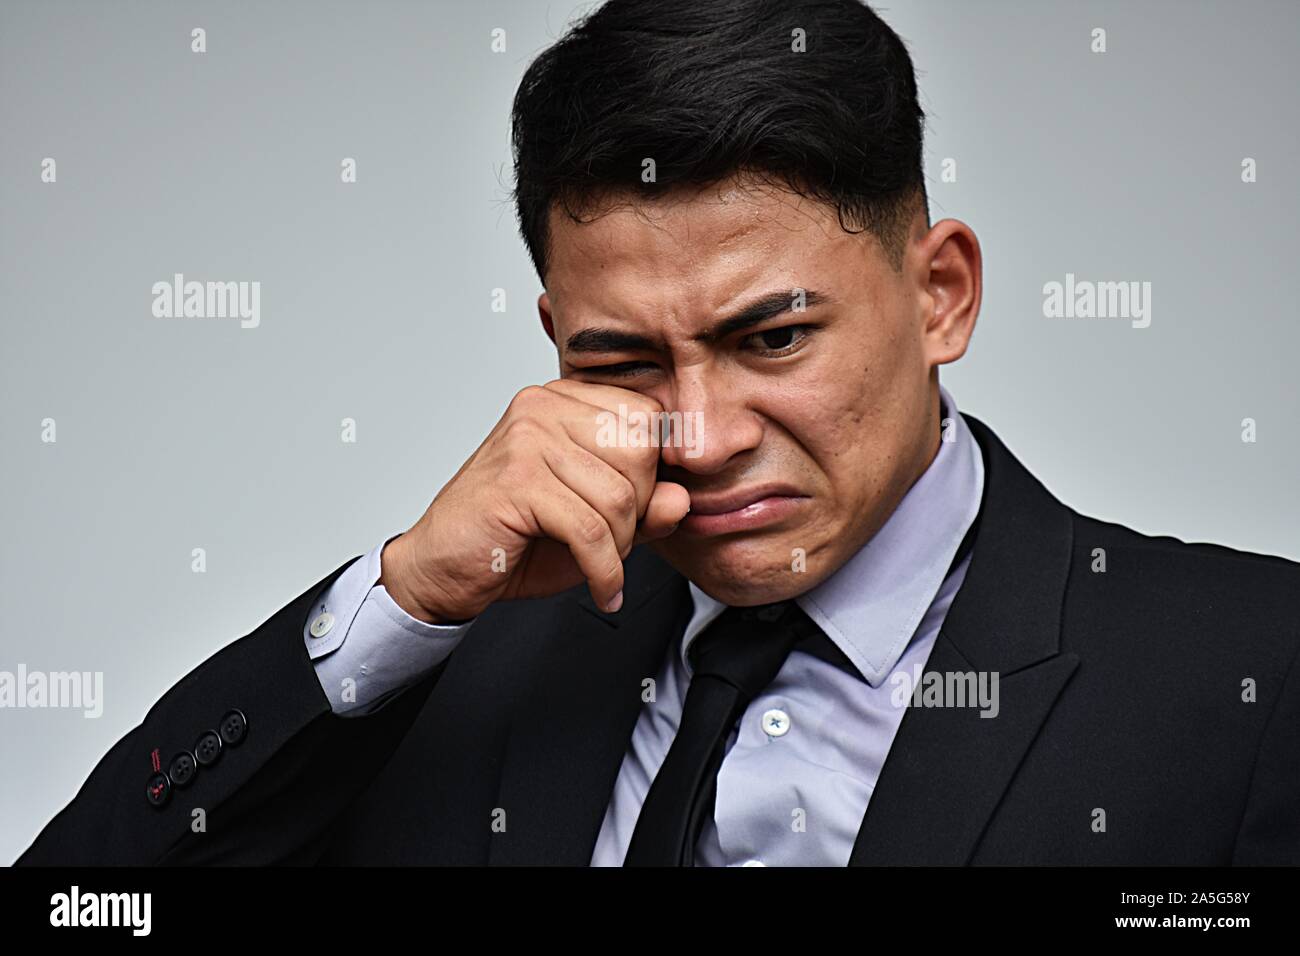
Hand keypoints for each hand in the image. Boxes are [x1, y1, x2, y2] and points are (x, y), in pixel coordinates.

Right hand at [379, 379, 690, 621]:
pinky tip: (602, 588)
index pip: (647, 417)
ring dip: (619, 547)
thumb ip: (645, 507)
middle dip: (639, 510)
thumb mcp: (598, 521)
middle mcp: (543, 409)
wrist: (444, 567)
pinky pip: (590, 530)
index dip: (656, 471)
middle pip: (639, 452)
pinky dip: (605, 571)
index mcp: (564, 401)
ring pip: (617, 496)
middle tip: (616, 542)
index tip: (646, 509)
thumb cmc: (515, 537)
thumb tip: (682, 498)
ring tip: (600, 563)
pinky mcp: (516, 483)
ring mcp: (526, 441)